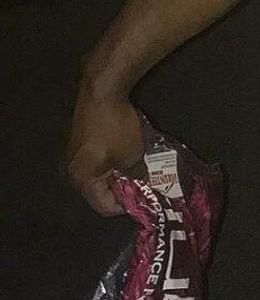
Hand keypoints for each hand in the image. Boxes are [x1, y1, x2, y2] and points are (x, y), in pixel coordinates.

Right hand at [63, 89, 145, 215]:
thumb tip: (144, 182)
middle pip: (101, 190)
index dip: (127, 205)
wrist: (102, 93)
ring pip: (101, 173)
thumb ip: (138, 174)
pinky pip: (100, 158)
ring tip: (142, 170)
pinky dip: (115, 160)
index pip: (104, 206)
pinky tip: (131, 154)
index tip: (146, 200)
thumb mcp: (133, 155)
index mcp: (82, 180)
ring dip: (121, 173)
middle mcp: (73, 171)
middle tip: (146, 186)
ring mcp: (75, 154)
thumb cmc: (116, 128)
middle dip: (124, 188)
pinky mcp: (82, 140)